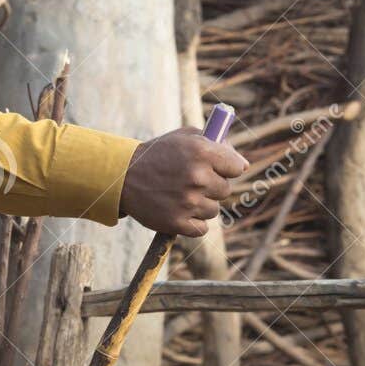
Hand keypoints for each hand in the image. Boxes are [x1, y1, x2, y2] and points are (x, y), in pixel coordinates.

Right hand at [118, 126, 248, 237]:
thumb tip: (242, 164)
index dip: (226, 168)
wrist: (122, 177)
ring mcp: (188, 202)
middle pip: (225, 190)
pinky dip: (192, 223)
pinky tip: (178, 210)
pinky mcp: (178, 223)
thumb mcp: (184, 137)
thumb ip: (215, 143)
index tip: (216, 168)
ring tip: (179, 196)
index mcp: (202, 152)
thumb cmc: (157, 154)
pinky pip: (201, 228)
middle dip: (211, 186)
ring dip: (201, 205)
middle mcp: (197, 177)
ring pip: (213, 210)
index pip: (237, 167)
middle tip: (191, 182)